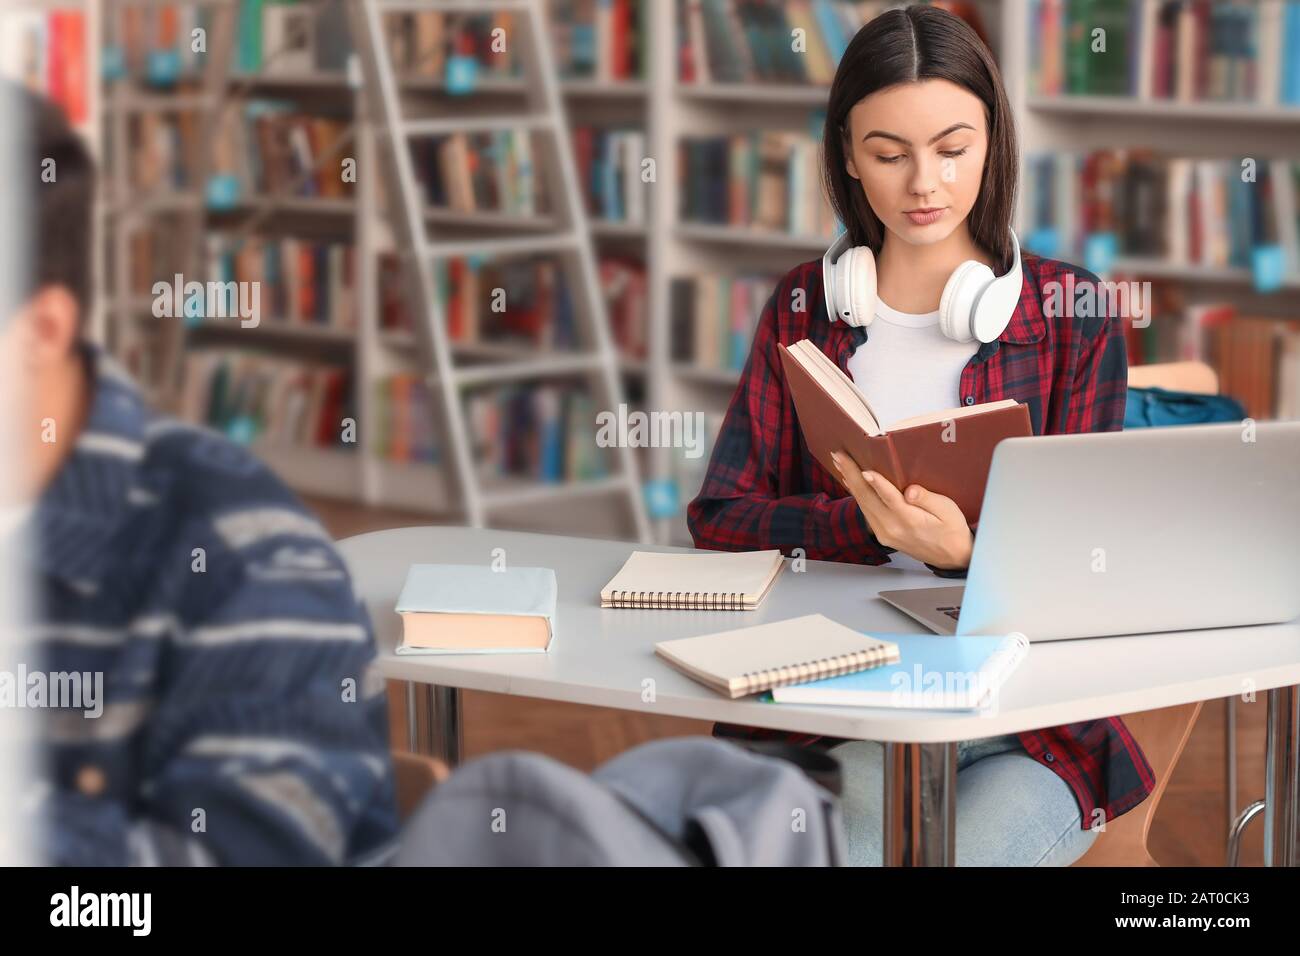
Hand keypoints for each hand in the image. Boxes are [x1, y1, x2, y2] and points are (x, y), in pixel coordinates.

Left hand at [830, 450, 973, 569]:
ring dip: (850, 482)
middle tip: (839, 455)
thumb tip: (909, 491)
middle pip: (868, 498)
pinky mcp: (882, 535)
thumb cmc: (951, 529)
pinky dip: (857, 494)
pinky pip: (866, 511)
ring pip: (863, 504)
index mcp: (910, 521)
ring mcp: (884, 533)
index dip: (877, 483)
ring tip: (840, 463)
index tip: (864, 469)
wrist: (951, 556)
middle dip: (852, 474)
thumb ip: (928, 499)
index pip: (890, 499)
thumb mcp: (948, 511)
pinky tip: (851, 481)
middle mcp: (892, 529)